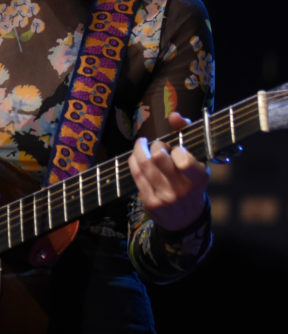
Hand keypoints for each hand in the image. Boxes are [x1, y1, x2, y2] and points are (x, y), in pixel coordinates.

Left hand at [128, 112, 209, 231]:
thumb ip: (187, 134)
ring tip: (141, 144)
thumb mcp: (197, 161)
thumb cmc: (191, 181)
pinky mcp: (151, 203)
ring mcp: (165, 197)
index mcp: (199, 177)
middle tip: (156, 145)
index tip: (175, 148)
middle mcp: (183, 189)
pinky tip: (135, 157)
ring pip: (143, 164)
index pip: (183, 158)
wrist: (186, 218)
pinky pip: (136, 175)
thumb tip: (174, 115)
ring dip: (139, 149)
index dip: (175, 149)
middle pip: (158, 157)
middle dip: (155, 145)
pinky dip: (133, 161)